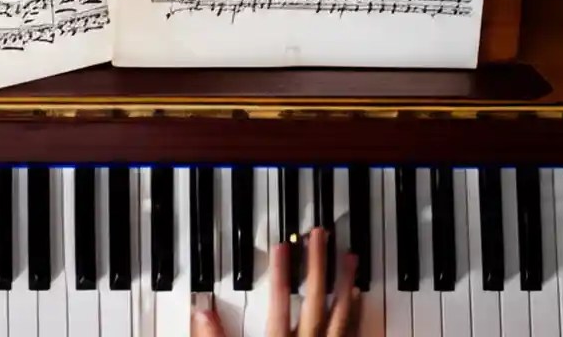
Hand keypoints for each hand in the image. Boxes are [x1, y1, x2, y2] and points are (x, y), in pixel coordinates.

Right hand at [192, 227, 358, 336]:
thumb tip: (202, 313)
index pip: (279, 302)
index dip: (281, 272)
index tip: (283, 245)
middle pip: (315, 301)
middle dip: (317, 264)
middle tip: (320, 234)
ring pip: (342, 316)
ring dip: (346, 284)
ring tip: (350, 257)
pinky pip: (353, 334)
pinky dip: (357, 315)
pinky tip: (360, 297)